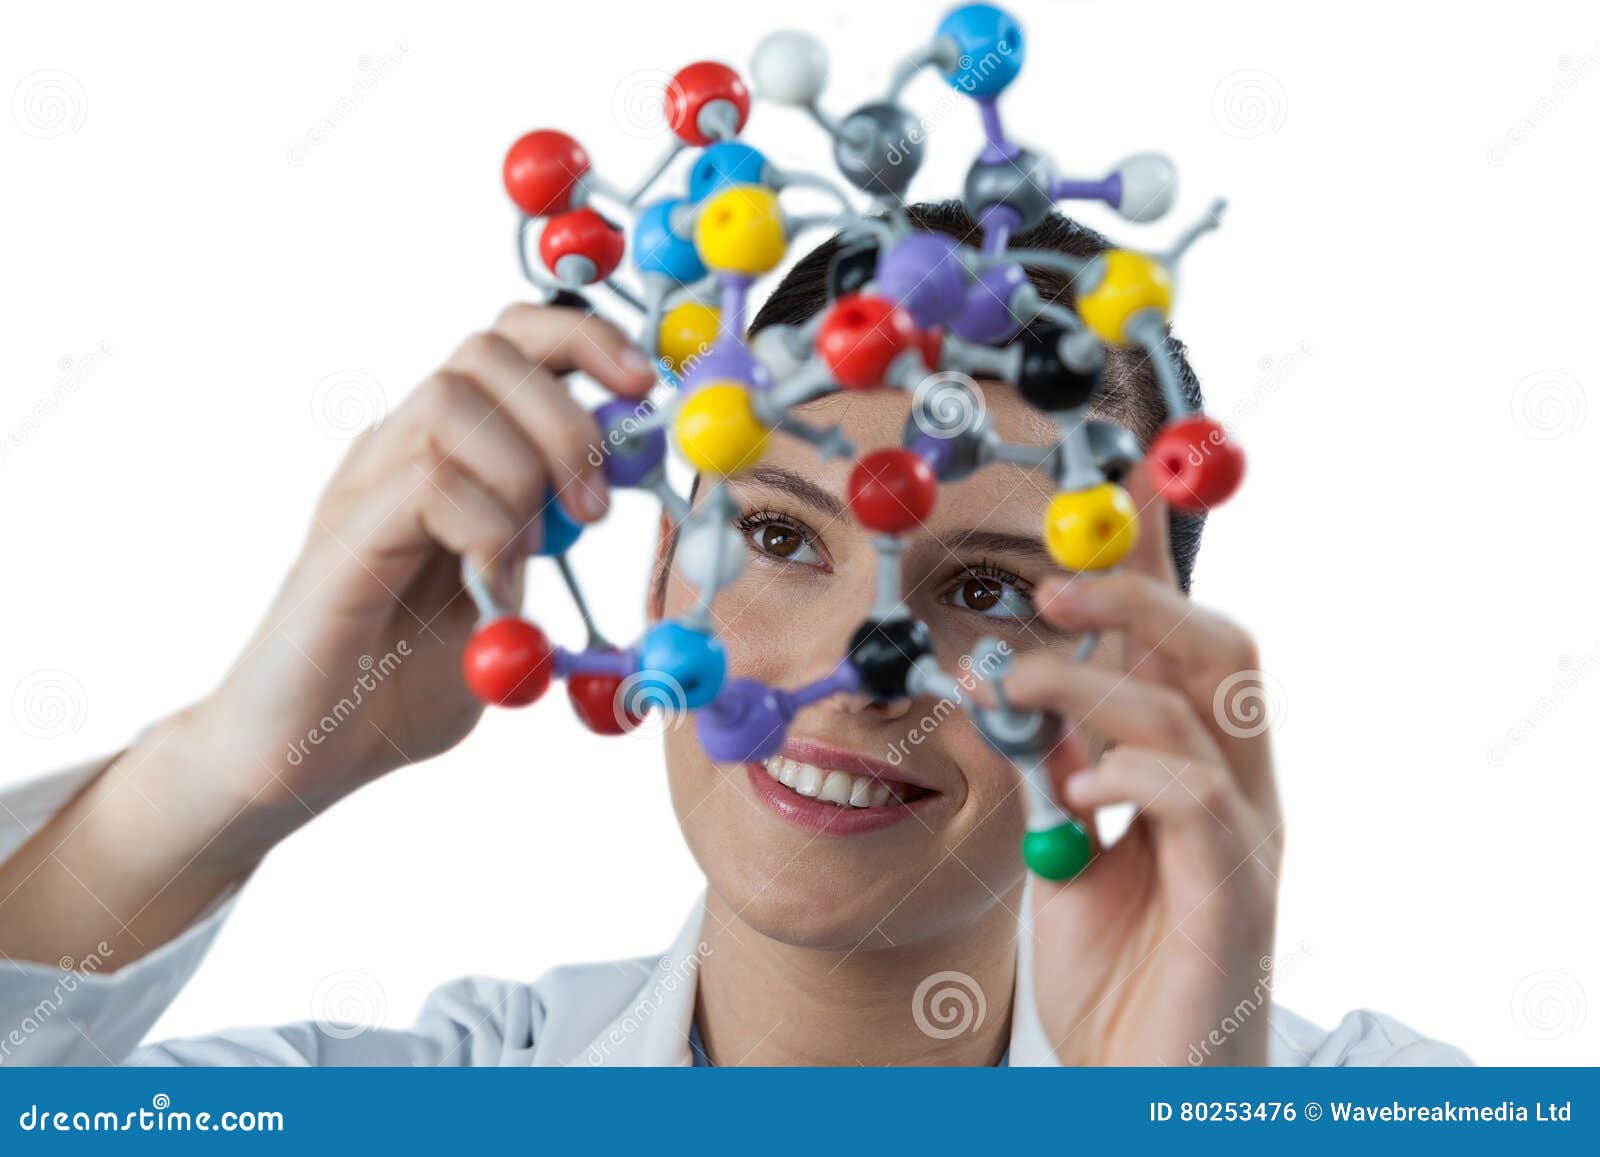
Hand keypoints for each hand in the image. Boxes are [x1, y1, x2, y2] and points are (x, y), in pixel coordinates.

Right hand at [170, 303, 655, 863]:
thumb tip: (615, 488)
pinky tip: (489, 593)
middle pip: (488, 350)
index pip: (510, 341)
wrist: (302, 756)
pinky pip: (427, 483)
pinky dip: (484, 531)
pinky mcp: (342, 538)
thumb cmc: (397, 682)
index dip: (584, 341)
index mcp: (442, 452)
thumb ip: (546, 541)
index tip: (642, 384)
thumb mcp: (503, 601)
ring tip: (526, 565)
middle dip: (567, 417)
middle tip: (593, 511)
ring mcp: (362, 487)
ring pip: (453, 404)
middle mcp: (396, 449)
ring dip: (521, 477)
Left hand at [1001, 467, 1283, 1065]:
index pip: (1187, 641)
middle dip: (1134, 595)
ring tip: (1013, 686)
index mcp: (1203, 769)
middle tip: (1046, 584)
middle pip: (1217, 647)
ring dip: (1092, 680)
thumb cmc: (1121, 972)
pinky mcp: (1235, 901)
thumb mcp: (1072, 854)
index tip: (1091, 507)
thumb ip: (1064, 774)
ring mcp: (1245, 843)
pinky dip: (1132, 776)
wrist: (1151, 1091)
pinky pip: (1198, 805)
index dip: (1150, 567)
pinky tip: (1078, 793)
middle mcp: (1240, 790)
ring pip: (1192, 710)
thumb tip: (1025, 698)